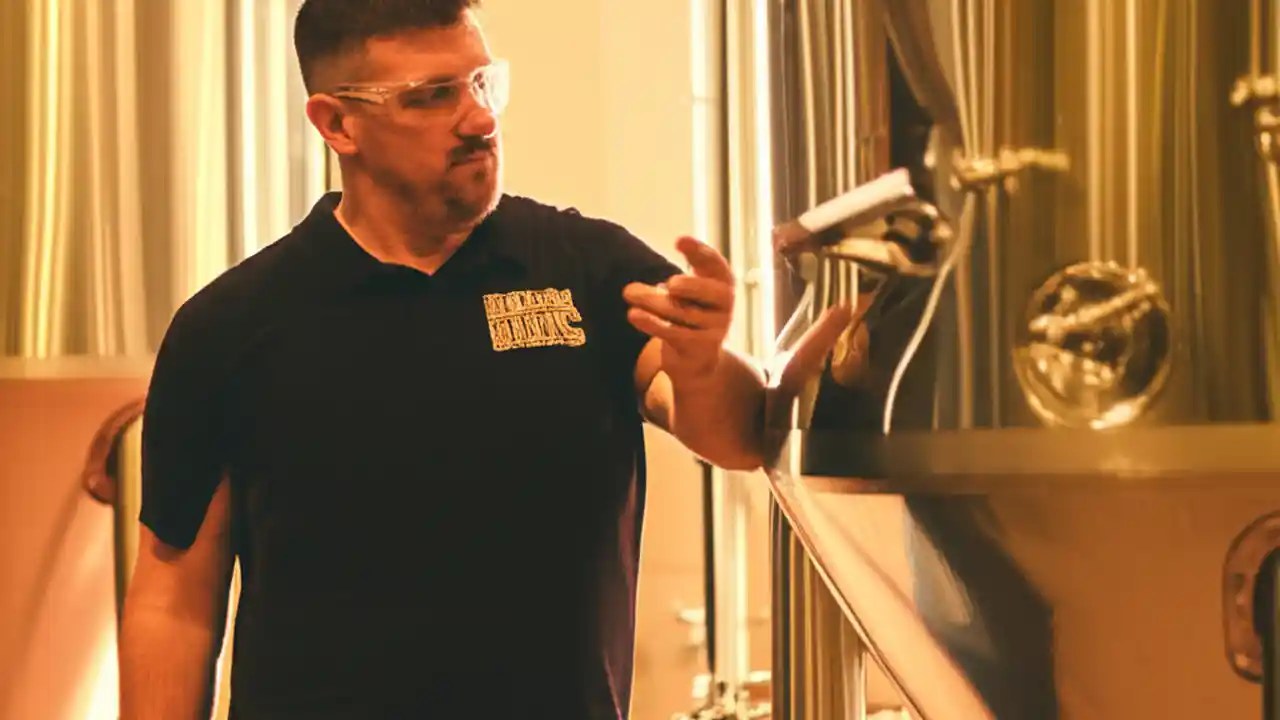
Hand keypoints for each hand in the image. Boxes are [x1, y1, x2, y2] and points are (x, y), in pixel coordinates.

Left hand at [623, 236, 734, 382]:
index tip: (680, 240)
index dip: (699, 252)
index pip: (715, 264)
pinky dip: (652, 323)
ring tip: (628, 292)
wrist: (698, 360)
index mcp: (722, 283)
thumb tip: (631, 290)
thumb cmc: (689, 315)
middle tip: (671, 283)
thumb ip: (666, 286)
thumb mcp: (686, 294)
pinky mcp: (699, 348)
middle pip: (710, 292)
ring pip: (684, 313)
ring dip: (654, 302)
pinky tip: (633, 314)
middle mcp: (724, 305)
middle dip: (691, 286)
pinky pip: (674, 334)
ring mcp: (715, 329)